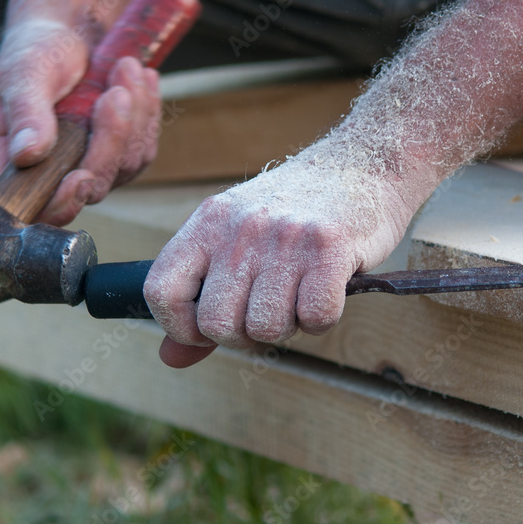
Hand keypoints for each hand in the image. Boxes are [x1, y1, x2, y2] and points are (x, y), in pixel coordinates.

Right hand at [0, 19, 162, 225]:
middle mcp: (49, 173)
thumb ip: (25, 113)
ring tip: (126, 67)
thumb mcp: (22, 74)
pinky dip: (148, 111)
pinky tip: (142, 78)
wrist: (67, 34)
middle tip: (116, 92)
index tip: (81, 177)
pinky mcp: (119, 154)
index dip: (60, 202)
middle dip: (111, 139)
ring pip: (126, 165)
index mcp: (7, 161)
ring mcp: (88, 166)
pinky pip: (144, 147)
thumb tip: (27, 154)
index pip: (34, 205)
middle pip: (92, 186)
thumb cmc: (34, 52)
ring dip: (135, 116)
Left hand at [143, 148, 419, 368]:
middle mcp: (241, 228)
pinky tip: (327, 289)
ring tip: (299, 294)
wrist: (362, 165)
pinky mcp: (330, 247)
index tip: (208, 328)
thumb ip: (202, 299)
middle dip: (245, 335)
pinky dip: (323, 318)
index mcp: (208, 223)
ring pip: (267, 329)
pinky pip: (316, 318)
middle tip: (269, 311)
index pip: (161, 291)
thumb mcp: (238, 239)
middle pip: (218, 324)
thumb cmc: (296, 212)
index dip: (180, 326)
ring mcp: (285, 237)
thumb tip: (171, 358)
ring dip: (288, 327)